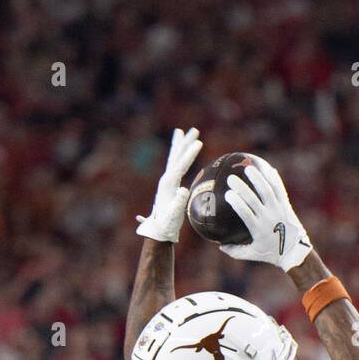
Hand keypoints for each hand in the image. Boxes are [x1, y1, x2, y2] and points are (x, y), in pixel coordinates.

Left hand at [136, 126, 201, 243]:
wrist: (159, 230)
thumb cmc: (168, 224)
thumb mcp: (174, 214)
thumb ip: (178, 202)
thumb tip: (183, 190)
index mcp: (168, 184)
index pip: (180, 165)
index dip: (190, 154)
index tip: (199, 142)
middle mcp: (166, 179)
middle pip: (176, 156)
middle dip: (185, 143)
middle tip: (193, 129)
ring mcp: (167, 181)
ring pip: (174, 158)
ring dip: (180, 145)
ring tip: (183, 132)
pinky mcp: (169, 184)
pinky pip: (175, 165)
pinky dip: (179, 156)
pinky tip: (182, 152)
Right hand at [220, 157, 311, 269]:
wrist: (295, 252)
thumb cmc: (271, 254)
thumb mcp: (252, 254)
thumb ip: (235, 250)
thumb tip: (219, 245)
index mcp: (258, 229)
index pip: (245, 213)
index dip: (237, 203)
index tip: (227, 194)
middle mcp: (268, 218)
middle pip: (253, 200)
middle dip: (242, 188)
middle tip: (231, 178)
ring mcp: (278, 210)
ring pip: (268, 191)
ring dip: (258, 178)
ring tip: (248, 168)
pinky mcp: (286, 206)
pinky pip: (279, 189)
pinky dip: (273, 178)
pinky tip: (266, 168)